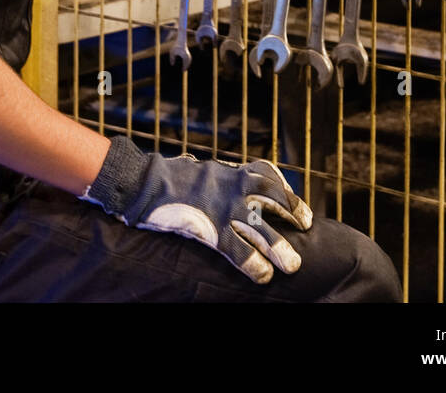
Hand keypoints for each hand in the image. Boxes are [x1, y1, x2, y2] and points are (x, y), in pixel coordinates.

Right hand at [82, 135, 312, 282]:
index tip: (294, 203)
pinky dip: (254, 264)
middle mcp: (231, 186)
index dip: (285, 189)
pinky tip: (262, 276)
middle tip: (305, 226)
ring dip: (279, 247)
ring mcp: (222, 208)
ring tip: (292, 265)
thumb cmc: (166, 177)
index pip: (267, 173)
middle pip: (273, 198)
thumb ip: (219, 180)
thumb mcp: (199, 171)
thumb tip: (232, 191)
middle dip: (293, 213)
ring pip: (261, 228)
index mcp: (228, 170)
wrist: (140, 181)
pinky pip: (239, 250)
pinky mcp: (210, 229)